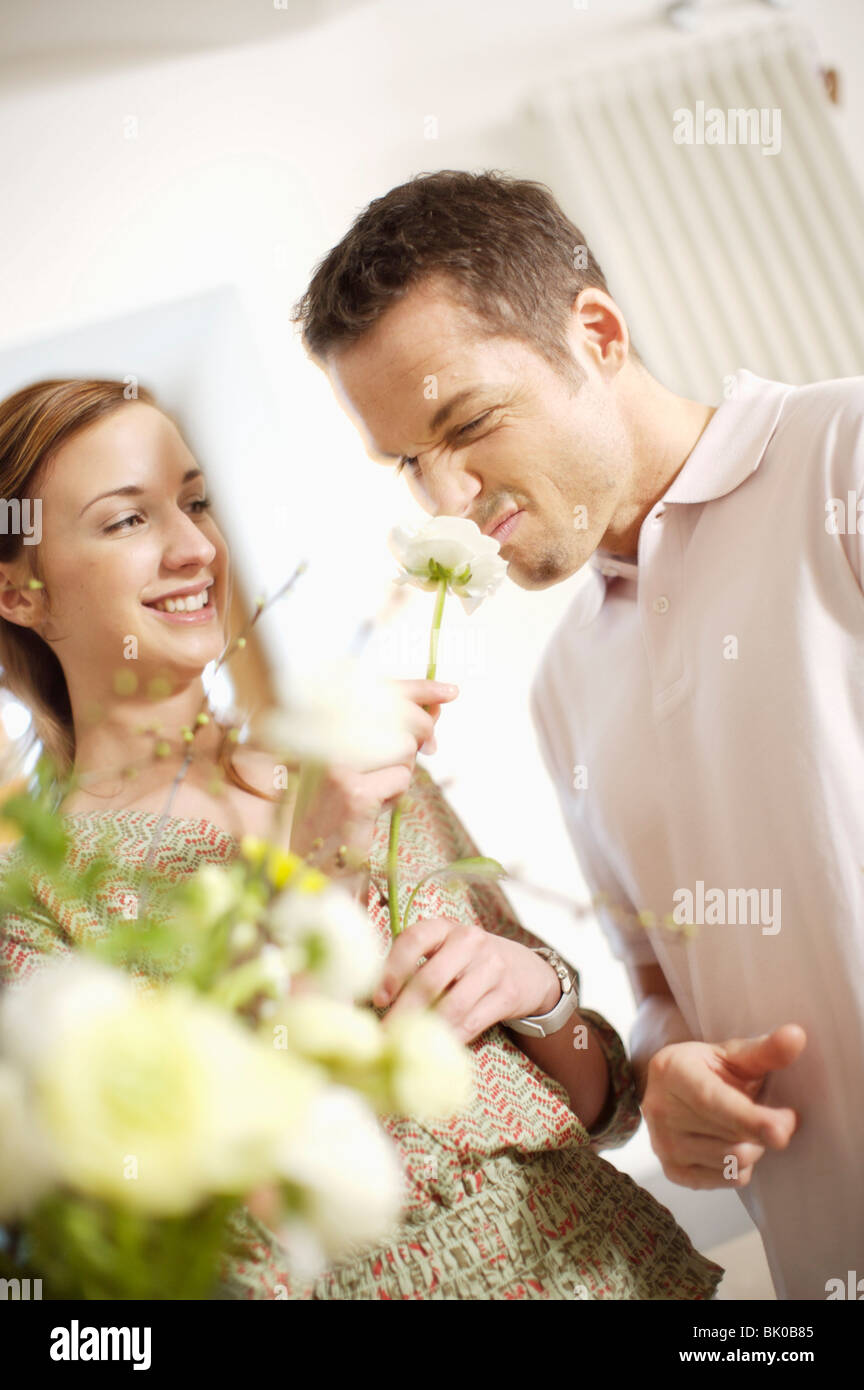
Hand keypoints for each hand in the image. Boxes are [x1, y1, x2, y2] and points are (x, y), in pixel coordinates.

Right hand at [289, 680, 457, 870]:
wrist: (314, 859)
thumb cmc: (339, 808)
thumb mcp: (362, 761)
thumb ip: (392, 731)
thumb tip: (434, 707)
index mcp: (326, 724)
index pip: (379, 691)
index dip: (419, 688)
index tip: (450, 690)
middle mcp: (326, 738)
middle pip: (400, 717)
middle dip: (424, 732)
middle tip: (431, 748)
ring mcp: (338, 764)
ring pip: (404, 749)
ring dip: (402, 771)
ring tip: (378, 790)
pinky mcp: (355, 792)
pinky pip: (401, 779)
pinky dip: (397, 794)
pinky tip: (374, 808)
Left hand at [372, 916, 561, 1043]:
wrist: (525, 970)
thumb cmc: (469, 962)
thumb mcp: (445, 951)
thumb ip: (415, 967)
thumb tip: (375, 1000)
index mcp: (445, 927)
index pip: (414, 939)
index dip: (393, 968)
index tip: (379, 997)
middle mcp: (470, 940)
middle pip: (430, 979)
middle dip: (404, 1011)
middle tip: (385, 1034)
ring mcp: (492, 966)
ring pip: (452, 1005)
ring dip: (427, 1029)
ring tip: (408, 1046)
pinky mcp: (507, 994)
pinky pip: (473, 1022)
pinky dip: (452, 1037)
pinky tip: (438, 1047)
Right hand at [641, 1024, 806, 1189]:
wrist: (674, 1089)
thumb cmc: (707, 1069)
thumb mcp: (734, 1054)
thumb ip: (766, 1049)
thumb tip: (796, 1036)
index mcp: (672, 1071)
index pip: (715, 1103)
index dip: (752, 1119)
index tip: (785, 1126)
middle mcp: (661, 1111)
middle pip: (733, 1140)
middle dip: (762, 1131)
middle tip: (771, 1114)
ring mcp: (663, 1145)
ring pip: (733, 1163)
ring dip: (753, 1148)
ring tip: (744, 1127)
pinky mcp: (673, 1172)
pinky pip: (727, 1179)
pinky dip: (741, 1166)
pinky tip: (732, 1143)